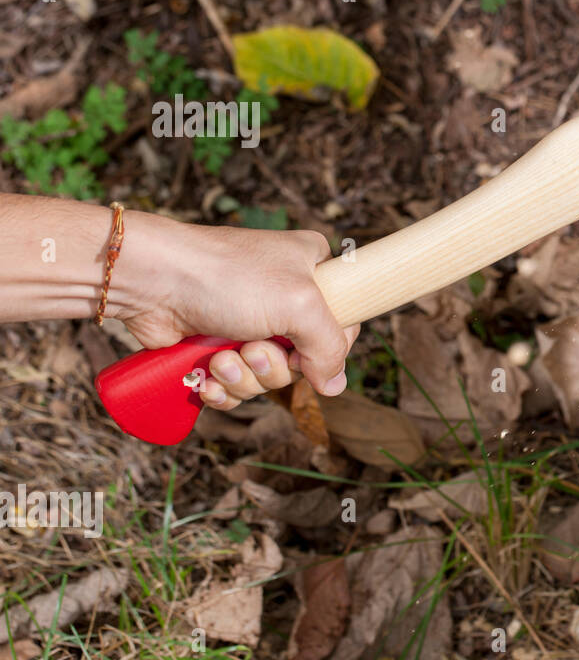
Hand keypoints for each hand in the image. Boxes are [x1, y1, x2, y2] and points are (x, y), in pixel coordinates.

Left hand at [111, 214, 359, 409]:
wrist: (151, 280)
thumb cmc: (226, 277)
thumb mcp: (300, 304)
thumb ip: (330, 347)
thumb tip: (334, 386)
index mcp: (312, 269)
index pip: (345, 323)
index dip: (328, 348)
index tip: (305, 348)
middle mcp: (284, 297)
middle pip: (304, 359)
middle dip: (274, 366)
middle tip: (252, 347)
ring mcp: (249, 323)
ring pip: (268, 377)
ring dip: (243, 378)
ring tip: (219, 358)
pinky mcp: (216, 346)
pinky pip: (235, 386)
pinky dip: (222, 389)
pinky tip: (206, 379)